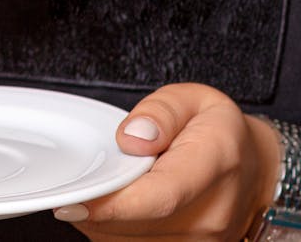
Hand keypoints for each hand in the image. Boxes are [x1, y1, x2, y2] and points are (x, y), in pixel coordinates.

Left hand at [54, 83, 280, 240]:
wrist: (254, 170)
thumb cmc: (217, 132)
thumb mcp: (192, 99)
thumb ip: (159, 112)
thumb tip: (132, 137)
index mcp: (214, 163)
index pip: (160, 196)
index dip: (112, 204)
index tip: (72, 201)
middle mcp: (211, 212)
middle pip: (136, 224)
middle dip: (94, 206)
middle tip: (75, 183)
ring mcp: (201, 240)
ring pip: (128, 241)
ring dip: (99, 220)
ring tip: (99, 188)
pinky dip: (111, 229)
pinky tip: (109, 207)